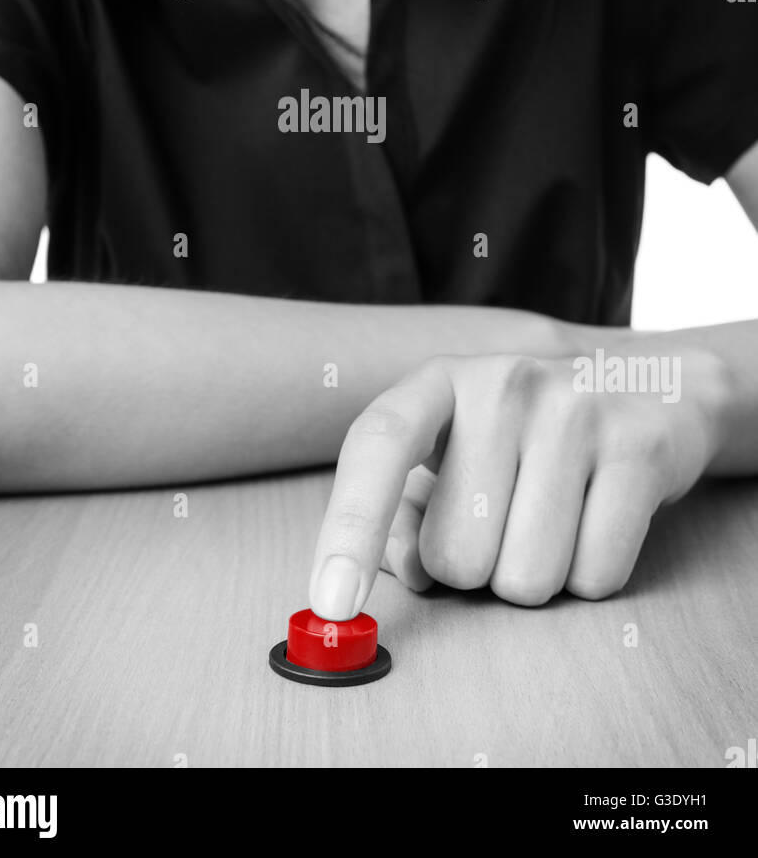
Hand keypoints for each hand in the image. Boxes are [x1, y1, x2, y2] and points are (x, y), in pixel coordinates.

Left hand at [308, 349, 725, 617]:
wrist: (651, 386)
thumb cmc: (527, 439)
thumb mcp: (454, 455)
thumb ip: (402, 514)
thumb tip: (402, 569)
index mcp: (440, 381)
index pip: (378, 445)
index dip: (349, 527)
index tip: (331, 602)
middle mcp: (504, 382)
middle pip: (456, 555)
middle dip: (476, 569)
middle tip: (506, 520)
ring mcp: (577, 408)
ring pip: (526, 579)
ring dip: (534, 578)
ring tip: (554, 518)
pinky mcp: (640, 449)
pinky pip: (594, 576)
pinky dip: (590, 577)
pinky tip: (597, 521)